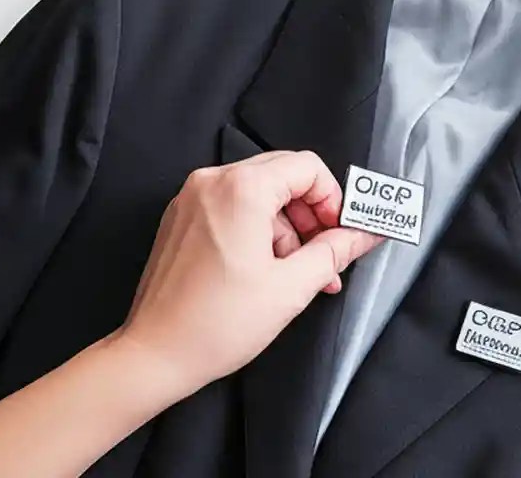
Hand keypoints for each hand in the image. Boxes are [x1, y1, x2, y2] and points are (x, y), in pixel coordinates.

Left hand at [117, 151, 383, 389]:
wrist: (155, 353)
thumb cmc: (216, 324)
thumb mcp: (291, 287)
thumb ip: (334, 251)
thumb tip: (364, 233)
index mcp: (241, 190)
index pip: (307, 167)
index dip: (333, 198)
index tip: (342, 231)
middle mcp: (212, 183)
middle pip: (282, 174)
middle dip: (311, 212)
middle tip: (326, 252)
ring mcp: (191, 198)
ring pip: (257, 192)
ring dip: (286, 225)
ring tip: (298, 274)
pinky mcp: (181, 218)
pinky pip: (231, 206)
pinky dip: (257, 228)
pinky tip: (267, 269)